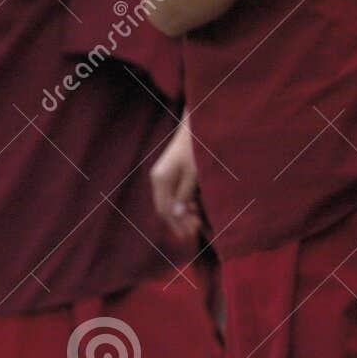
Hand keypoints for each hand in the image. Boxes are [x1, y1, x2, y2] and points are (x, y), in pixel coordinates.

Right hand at [150, 117, 202, 248]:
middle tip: (196, 230)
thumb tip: (176, 214)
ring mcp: (164, 175)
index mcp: (161, 179)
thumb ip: (185, 193)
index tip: (191, 234)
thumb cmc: (197, 146)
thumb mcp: (194, 172)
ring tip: (198, 220)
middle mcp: (159, 178)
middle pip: (165, 208)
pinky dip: (184, 202)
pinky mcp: (171, 172)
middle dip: (180, 221)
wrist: (197, 123)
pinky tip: (196, 206)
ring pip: (170, 201)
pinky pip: (175, 192)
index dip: (177, 224)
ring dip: (183, 212)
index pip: (164, 210)